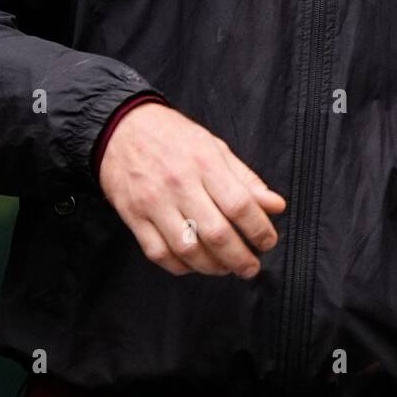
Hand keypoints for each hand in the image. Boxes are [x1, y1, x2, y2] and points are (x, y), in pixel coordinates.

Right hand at [98, 101, 286, 278]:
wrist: (121, 129)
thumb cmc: (172, 136)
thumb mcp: (214, 147)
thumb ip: (245, 179)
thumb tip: (275, 205)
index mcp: (204, 163)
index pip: (240, 205)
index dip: (259, 229)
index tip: (268, 242)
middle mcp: (179, 184)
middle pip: (217, 234)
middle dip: (240, 259)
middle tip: (251, 266)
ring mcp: (154, 203)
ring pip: (188, 250)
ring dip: (212, 267)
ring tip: (225, 267)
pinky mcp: (133, 217)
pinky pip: (159, 254)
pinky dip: (180, 267)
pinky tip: (193, 264)